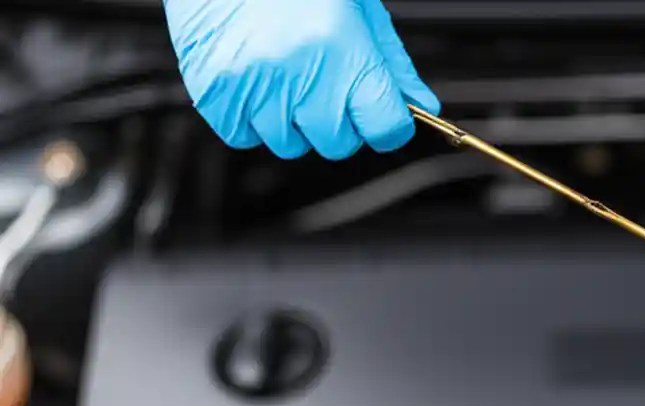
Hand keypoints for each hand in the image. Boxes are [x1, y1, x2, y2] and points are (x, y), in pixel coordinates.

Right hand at [162, 0, 439, 159]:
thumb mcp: (359, 9)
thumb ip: (393, 65)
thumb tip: (420, 107)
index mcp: (341, 49)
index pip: (385, 127)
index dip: (387, 124)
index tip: (379, 116)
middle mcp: (299, 72)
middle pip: (337, 143)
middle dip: (338, 122)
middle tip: (325, 85)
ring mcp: (254, 86)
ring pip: (290, 145)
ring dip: (293, 122)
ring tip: (286, 76)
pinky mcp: (215, 93)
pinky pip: (244, 137)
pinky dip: (252, 120)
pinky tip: (257, 83)